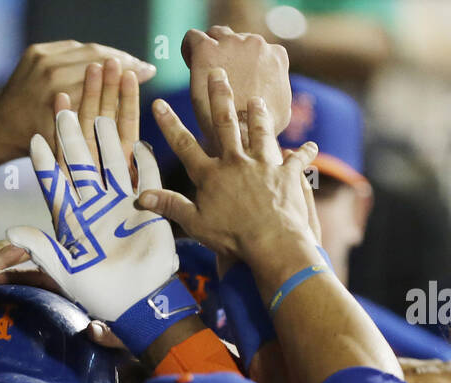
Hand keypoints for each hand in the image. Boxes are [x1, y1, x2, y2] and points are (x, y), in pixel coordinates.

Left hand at [0, 41, 155, 165]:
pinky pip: (71, 47)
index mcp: (58, 97)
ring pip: (86, 49)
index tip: (149, 74)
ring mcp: (40, 59)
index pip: (103, 78)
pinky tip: (107, 58)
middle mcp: (49, 74)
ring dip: (110, 54)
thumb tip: (133, 133)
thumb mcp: (65, 146)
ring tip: (131, 62)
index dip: (127, 75)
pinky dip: (90, 52)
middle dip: (124, 61)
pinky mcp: (35, 51)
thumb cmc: (37, 144)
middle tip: (147, 66)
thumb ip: (92, 134)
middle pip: (97, 58)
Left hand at [6, 108, 175, 322]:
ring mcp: (122, 205)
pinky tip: (139, 140)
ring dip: (106, 139)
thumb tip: (9, 231)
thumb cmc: (99, 294)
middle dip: (72, 137)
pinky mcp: (148, 208)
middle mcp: (95, 207)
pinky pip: (147, 178)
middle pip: (82, 165)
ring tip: (97, 112)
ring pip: (112, 164)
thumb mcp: (66, 273)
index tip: (34, 139)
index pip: (55, 185)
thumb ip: (42, 250)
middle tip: (62, 109)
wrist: (138, 302)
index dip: (44, 164)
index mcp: (74, 220)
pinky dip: (144, 161)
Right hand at [137, 71, 317, 273]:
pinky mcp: (287, 174)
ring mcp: (263, 164)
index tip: (159, 103)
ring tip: (257, 99)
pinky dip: (304, 153)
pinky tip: (311, 145)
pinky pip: (297, 160)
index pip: (185, 145)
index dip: (170, 124)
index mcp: (211, 175)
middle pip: (225, 123)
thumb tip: (140, 197)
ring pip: (260, 132)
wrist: (272, 241)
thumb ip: (169, 206)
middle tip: (218, 73)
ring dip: (258, 114)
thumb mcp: (195, 224)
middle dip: (220, 96)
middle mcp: (236, 162)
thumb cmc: (232, 237)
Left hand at [183, 28, 290, 150]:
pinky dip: (189, 49)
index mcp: (276, 55)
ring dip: (209, 50)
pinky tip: (190, 63)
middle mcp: (256, 44)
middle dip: (226, 56)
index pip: (256, 48)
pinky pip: (193, 38)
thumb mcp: (281, 112)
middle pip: (235, 40)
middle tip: (216, 78)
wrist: (244, 136)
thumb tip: (264, 98)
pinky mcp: (207, 50)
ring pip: (215, 35)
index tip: (234, 77)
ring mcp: (232, 44)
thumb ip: (274, 94)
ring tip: (203, 72)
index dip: (242, 62)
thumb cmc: (262, 131)